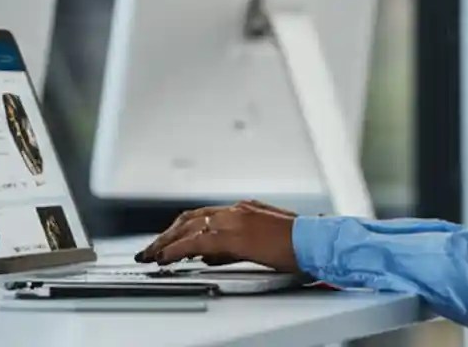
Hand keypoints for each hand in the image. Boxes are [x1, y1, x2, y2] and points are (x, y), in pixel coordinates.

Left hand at [135, 200, 300, 272]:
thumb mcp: (263, 241)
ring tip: (152, 255)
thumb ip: (235, 245)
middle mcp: (235, 210)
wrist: (315, 242)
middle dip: (168, 234)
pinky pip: (194, 242)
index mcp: (244, 209)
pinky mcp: (232, 235)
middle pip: (190, 218)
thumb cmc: (299, 245)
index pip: (203, 215)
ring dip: (166, 242)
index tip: (168, 240)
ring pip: (187, 227)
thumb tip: (210, 256)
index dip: (182, 228)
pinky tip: (165, 258)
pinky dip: (175, 250)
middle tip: (152, 249)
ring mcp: (233, 219)